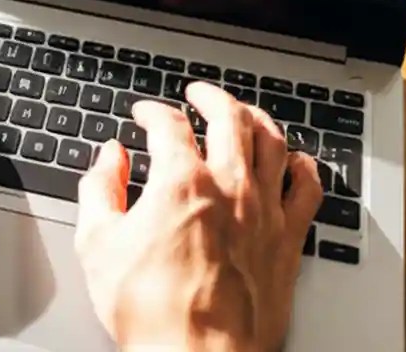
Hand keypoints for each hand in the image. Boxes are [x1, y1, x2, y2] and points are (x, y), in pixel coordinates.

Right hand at [74, 82, 321, 351]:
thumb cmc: (153, 313)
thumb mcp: (98, 245)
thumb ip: (100, 191)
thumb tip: (108, 159)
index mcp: (181, 183)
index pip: (169, 124)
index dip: (153, 111)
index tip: (146, 114)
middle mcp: (230, 187)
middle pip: (229, 117)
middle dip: (211, 96)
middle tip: (198, 93)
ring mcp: (264, 211)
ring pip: (272, 141)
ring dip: (256, 117)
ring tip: (244, 112)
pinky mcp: (288, 240)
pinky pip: (307, 187)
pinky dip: (302, 165)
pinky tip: (296, 160)